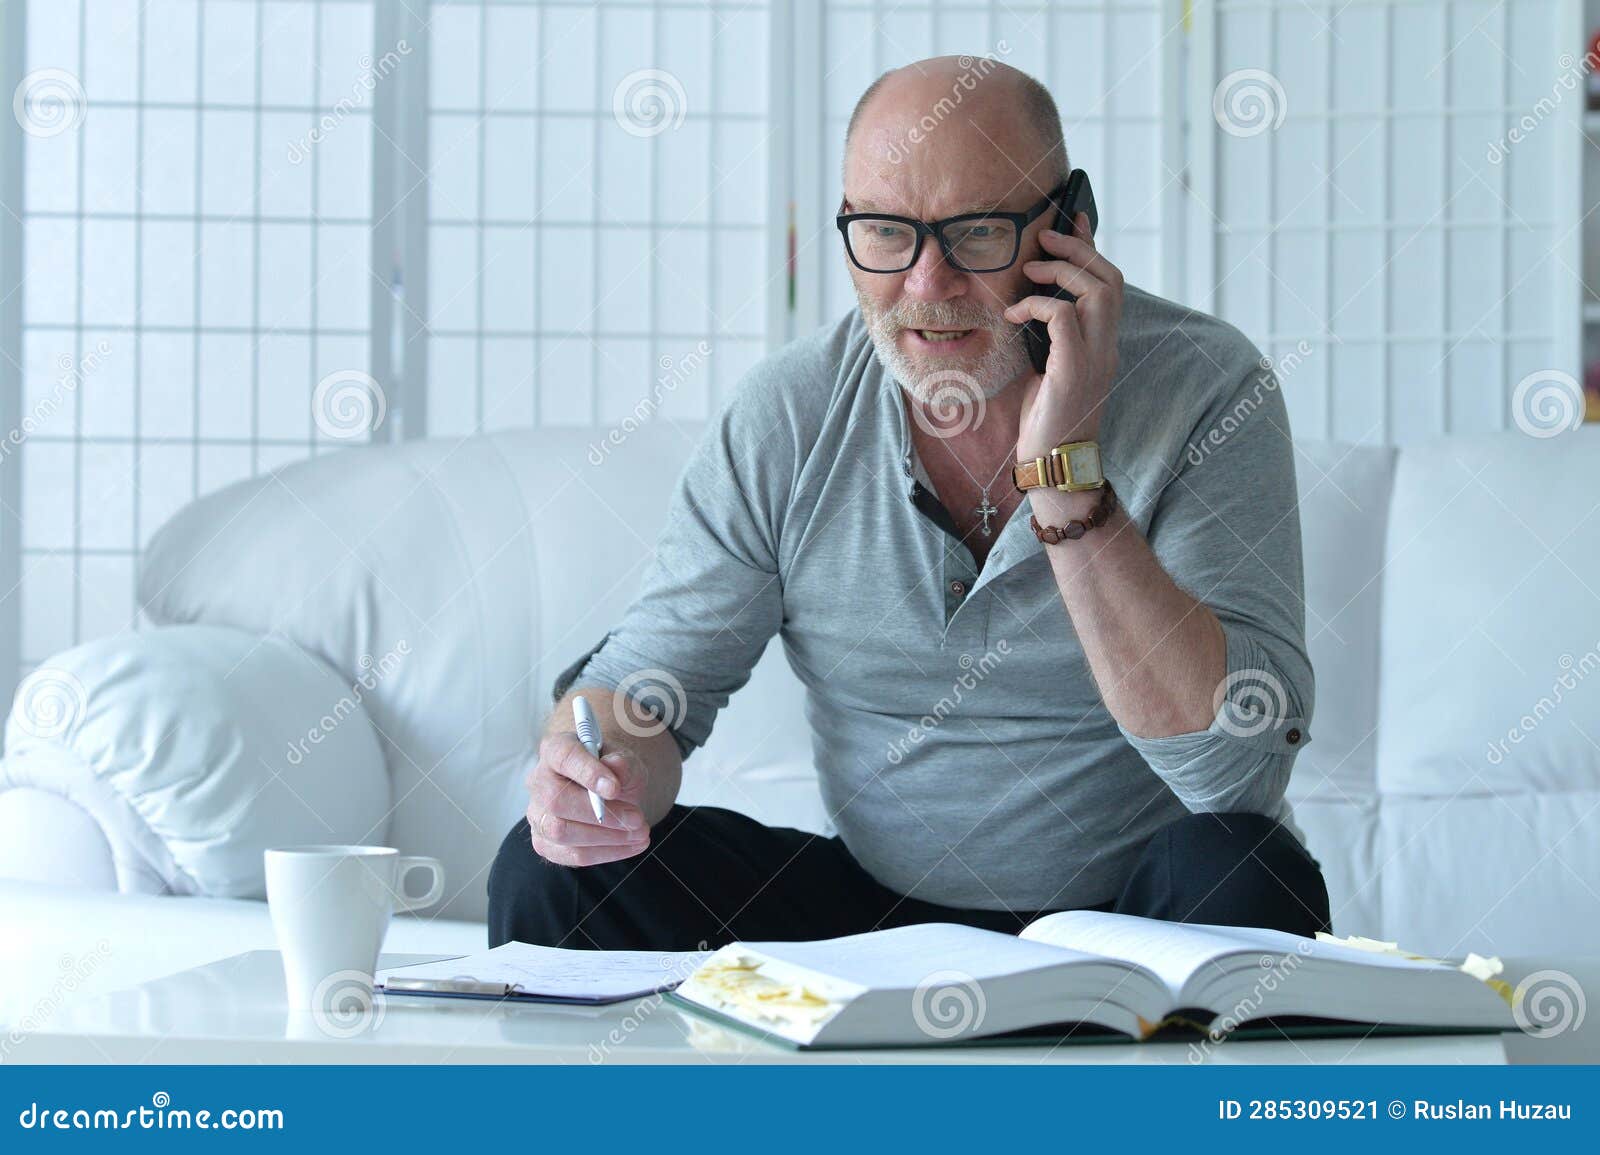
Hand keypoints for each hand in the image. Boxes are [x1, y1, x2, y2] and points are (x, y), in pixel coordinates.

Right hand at [524, 731, 650, 865]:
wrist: (610, 792)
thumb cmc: (614, 772)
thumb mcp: (626, 761)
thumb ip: (623, 764)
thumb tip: (615, 767)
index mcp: (556, 748)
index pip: (564, 757)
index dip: (588, 773)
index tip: (615, 789)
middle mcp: (539, 780)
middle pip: (556, 801)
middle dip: (601, 815)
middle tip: (636, 820)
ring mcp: (537, 813)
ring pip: (560, 832)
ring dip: (606, 838)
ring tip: (640, 833)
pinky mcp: (545, 842)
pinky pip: (571, 854)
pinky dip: (605, 853)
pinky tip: (630, 846)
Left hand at [1003, 211, 1122, 458]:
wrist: (1053, 465)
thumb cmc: (1045, 421)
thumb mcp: (1047, 370)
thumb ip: (1049, 339)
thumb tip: (1030, 307)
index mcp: (1102, 345)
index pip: (1110, 284)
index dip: (1093, 248)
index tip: (1074, 220)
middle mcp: (1106, 348)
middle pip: (1110, 279)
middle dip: (1078, 249)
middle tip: (1045, 237)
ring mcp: (1094, 360)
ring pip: (1097, 292)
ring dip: (1061, 272)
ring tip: (1030, 269)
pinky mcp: (1073, 372)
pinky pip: (1064, 320)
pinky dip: (1039, 306)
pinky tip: (1015, 313)